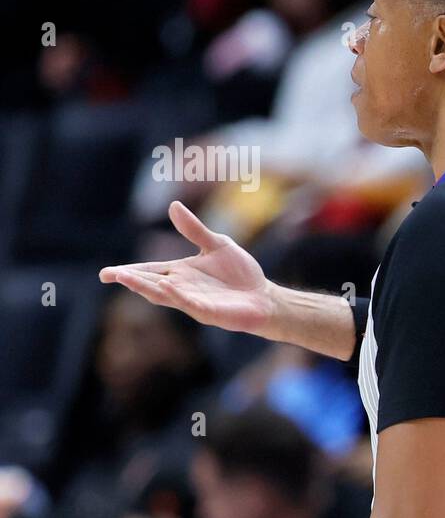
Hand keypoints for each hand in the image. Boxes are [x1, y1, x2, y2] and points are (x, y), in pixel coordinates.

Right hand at [100, 200, 276, 334]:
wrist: (265, 296)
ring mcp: (195, 302)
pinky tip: (167, 287)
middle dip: (130, 280)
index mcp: (181, 273)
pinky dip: (178, 296)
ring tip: (126, 279)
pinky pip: (190, 304)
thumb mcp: (217, 244)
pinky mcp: (210, 313)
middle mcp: (183, 289)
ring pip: (165, 296)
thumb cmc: (240, 273)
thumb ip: (195, 229)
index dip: (129, 272)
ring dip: (146, 288)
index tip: (106, 272)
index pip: (150, 272)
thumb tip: (173, 205)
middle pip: (151, 284)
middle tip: (108, 274)